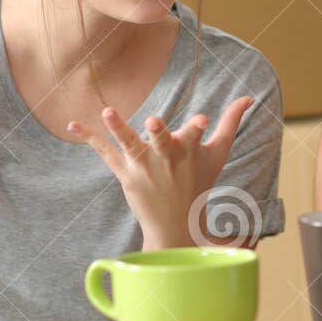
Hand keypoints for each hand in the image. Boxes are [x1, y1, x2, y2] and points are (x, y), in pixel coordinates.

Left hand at [69, 95, 253, 244]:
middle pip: (161, 141)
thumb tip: (249, 97)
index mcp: (189, 151)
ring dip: (119, 127)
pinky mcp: (125, 173)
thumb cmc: (199, 182)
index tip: (201, 122)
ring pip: (130, 143)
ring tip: (108, 111)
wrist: (176, 223)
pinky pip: (106, 152)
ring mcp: (144, 166)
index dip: (196, 128)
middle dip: (158, 133)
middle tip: (154, 123)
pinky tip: (72, 123)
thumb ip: (232, 122)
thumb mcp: (218, 153)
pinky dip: (89, 138)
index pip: (193, 134)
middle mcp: (166, 158)